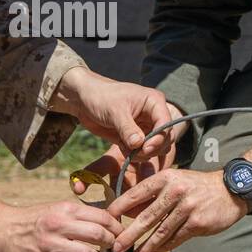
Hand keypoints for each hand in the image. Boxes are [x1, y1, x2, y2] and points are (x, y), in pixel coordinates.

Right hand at [0, 200, 122, 251]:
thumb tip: (106, 223)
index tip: (121, 235)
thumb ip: (78, 215)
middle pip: (98, 235)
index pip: (102, 217)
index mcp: (65, 209)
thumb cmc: (31, 219)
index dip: (117, 228)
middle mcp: (58, 225)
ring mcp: (49, 246)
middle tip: (113, 249)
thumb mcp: (55, 208)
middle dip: (111, 244)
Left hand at [51, 67, 174, 162]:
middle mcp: (154, 115)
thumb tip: (139, 145)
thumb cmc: (101, 97)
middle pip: (166, 139)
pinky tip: (121, 148)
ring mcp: (146, 127)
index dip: (159, 138)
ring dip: (142, 153)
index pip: (166, 124)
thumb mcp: (115, 111)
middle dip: (151, 149)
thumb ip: (128, 129)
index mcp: (154, 102)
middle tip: (134, 153)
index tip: (145, 149)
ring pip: (156, 148)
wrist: (85, 100)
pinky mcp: (136, 137)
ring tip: (125, 148)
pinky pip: (142, 152)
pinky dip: (134, 154)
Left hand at [106, 168, 246, 251]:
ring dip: (145, 247)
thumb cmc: (196, 187)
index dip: (119, 207)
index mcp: (165, 178)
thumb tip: (126, 212)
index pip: (136, 194)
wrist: (230, 190)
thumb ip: (151, 196)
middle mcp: (175, 191)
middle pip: (146, 217)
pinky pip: (176, 238)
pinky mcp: (197, 222)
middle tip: (115, 247)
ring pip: (160, 232)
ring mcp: (187, 207)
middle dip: (129, 234)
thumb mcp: (173, 182)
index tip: (107, 220)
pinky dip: (164, 247)